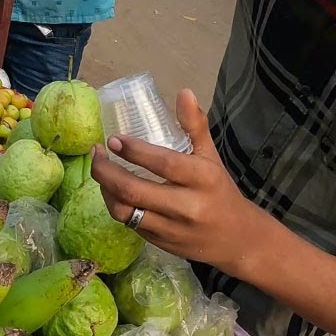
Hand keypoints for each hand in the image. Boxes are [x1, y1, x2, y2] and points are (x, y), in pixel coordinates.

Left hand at [90, 89, 274, 271]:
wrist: (239, 239)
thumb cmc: (220, 191)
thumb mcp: (211, 157)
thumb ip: (195, 126)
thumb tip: (183, 92)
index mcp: (203, 179)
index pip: (163, 163)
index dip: (134, 151)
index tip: (112, 139)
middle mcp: (188, 206)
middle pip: (133, 190)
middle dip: (105, 170)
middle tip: (96, 153)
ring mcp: (172, 229)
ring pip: (124, 210)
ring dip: (104, 189)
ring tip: (99, 169)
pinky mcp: (161, 243)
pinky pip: (129, 224)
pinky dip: (115, 205)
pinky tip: (110, 189)